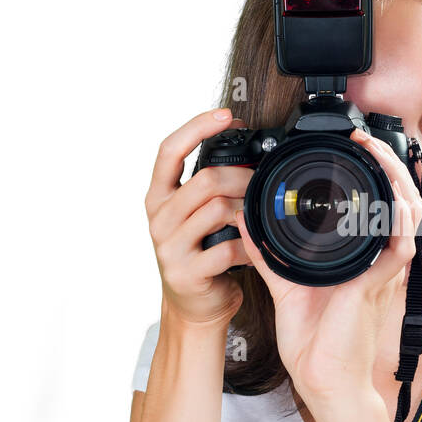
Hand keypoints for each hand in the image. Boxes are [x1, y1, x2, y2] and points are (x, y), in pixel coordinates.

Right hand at [145, 108, 253, 326]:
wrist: (193, 306)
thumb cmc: (200, 253)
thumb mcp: (194, 214)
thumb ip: (208, 185)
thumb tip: (246, 147)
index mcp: (158, 196)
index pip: (169, 150)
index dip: (197, 127)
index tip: (226, 114)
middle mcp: (158, 218)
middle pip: (204, 180)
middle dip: (242, 176)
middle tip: (262, 181)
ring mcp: (169, 247)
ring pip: (218, 210)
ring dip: (248, 209)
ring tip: (260, 215)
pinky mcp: (187, 273)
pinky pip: (227, 248)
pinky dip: (249, 245)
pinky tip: (256, 247)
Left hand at [235, 128, 421, 421]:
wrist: (322, 379)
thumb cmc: (314, 342)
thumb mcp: (285, 284)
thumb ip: (268, 251)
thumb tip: (244, 220)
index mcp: (359, 256)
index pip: (376, 203)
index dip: (372, 171)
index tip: (352, 146)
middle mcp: (377, 258)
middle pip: (399, 197)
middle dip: (388, 161)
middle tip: (366, 139)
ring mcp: (383, 269)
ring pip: (407, 210)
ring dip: (395, 176)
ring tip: (376, 151)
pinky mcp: (380, 282)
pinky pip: (399, 241)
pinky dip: (394, 213)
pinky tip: (384, 194)